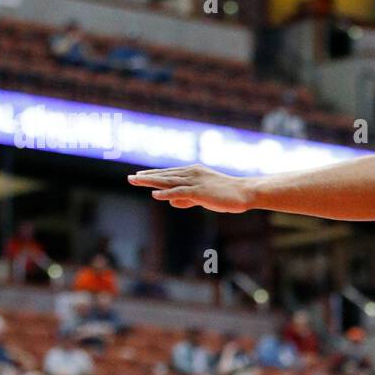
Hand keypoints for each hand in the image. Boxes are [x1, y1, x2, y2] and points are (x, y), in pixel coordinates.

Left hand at [128, 165, 252, 212]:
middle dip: (147, 176)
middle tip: (130, 177)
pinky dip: (167, 193)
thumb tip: (171, 201)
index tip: (140, 175)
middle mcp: (192, 174)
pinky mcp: (200, 191)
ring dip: (151, 181)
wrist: (244, 192)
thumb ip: (187, 198)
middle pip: (165, 175)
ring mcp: (195, 182)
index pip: (169, 174)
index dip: (154, 175)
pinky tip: (155, 194)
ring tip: (136, 181)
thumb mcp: (204, 196)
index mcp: (194, 172)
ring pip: (169, 181)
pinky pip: (180, 192)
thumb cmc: (227, 195)